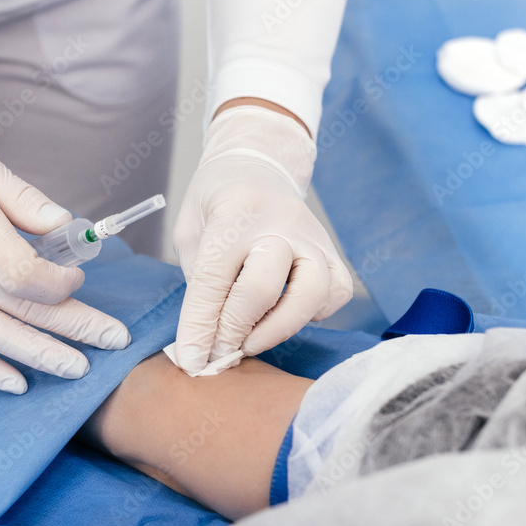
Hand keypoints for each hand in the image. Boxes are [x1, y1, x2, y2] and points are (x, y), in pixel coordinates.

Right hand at [0, 152, 130, 393]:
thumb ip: (27, 199)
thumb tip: (69, 226)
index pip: (26, 274)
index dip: (60, 282)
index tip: (76, 276)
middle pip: (25, 311)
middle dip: (77, 327)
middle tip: (115, 340)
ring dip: (43, 356)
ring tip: (81, 369)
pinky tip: (20, 385)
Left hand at [172, 105, 352, 373]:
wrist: (257, 165)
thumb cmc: (215, 204)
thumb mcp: (190, 232)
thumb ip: (197, 285)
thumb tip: (200, 345)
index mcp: (233, 213)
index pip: (214, 278)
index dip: (199, 325)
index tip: (191, 360)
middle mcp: (278, 223)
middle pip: (262, 288)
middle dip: (234, 331)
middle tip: (218, 353)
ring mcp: (311, 236)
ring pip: (311, 292)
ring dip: (277, 329)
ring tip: (249, 342)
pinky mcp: (332, 250)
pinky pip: (335, 293)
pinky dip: (313, 314)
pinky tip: (285, 316)